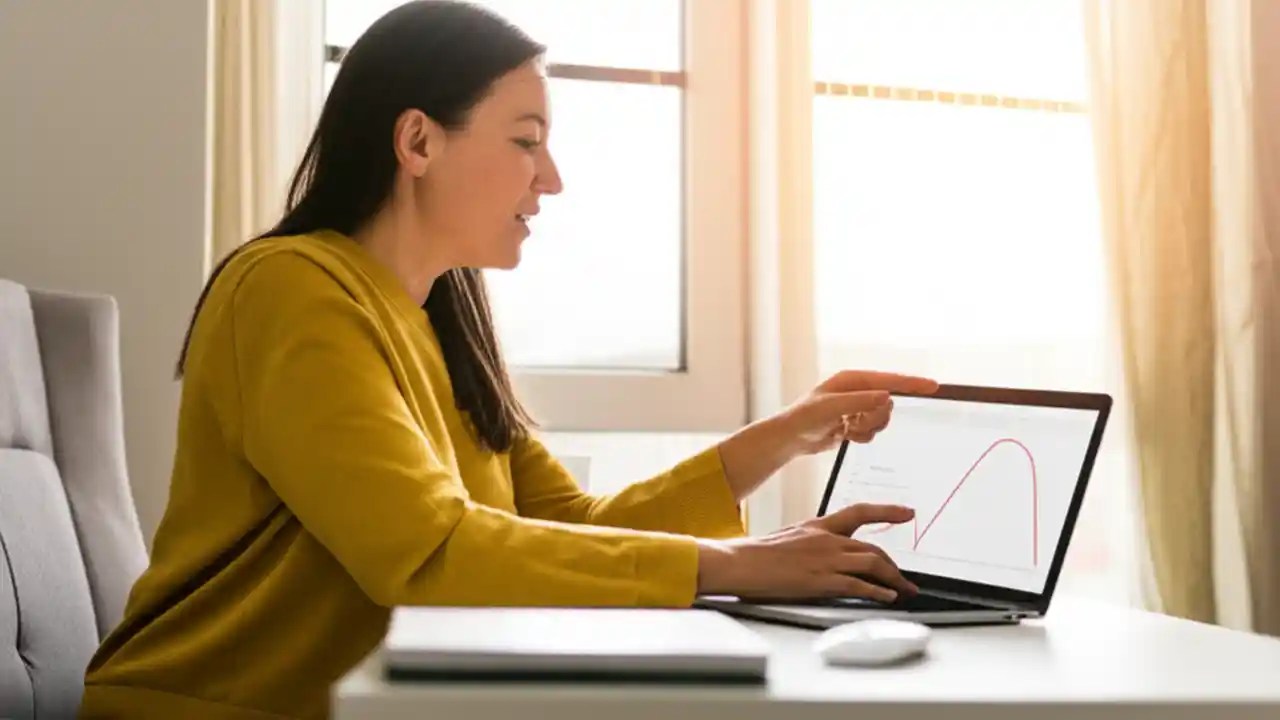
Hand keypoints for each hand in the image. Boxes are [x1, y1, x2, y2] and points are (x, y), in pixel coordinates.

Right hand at [695, 503, 918, 601]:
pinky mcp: (822, 580)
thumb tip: (821, 555)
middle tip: (904, 577)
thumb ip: (809, 544)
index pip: (859, 512)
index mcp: (818, 526)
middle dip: (894, 564)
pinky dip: (878, 592)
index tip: (907, 512)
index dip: (887, 511)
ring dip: (894, 578)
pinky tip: (887, 597)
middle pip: (873, 546)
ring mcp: (826, 559)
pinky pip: (860, 585)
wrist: (739, 562)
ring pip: (873, 562)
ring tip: (904, 591)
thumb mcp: (787, 539)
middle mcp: (827, 539)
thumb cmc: (755, 554)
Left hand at [781, 370, 938, 454]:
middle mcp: (858, 390)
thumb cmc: (805, 417)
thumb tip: (888, 396)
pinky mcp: (855, 423)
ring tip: (847, 428)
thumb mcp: (831, 407)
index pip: (889, 380)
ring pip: (882, 420)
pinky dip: (862, 436)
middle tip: (853, 421)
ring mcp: (857, 407)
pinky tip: (845, 435)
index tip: (934, 386)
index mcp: (853, 379)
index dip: (912, 383)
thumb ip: (860, 402)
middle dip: (875, 417)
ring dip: (868, 428)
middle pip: (888, 404)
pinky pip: (873, 432)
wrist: (791, 438)